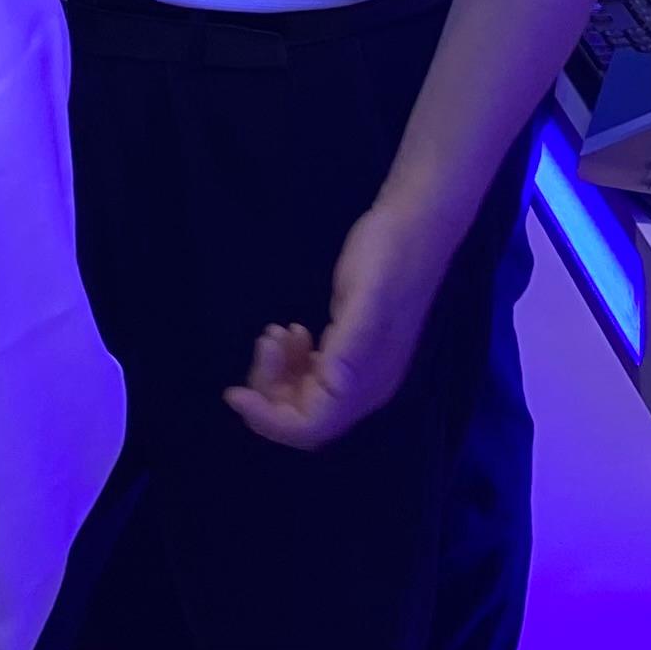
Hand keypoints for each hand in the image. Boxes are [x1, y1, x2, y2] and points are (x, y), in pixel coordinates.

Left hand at [223, 194, 462, 450]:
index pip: (312, 426)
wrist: (416, 223)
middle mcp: (365, 386)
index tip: (235, 393)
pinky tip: (291, 331)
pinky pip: (312, 375)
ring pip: (304, 397)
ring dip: (279, 375)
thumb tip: (335, 386)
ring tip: (274, 332)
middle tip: (264, 341)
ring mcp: (358, 369)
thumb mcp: (369, 293)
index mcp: (370, 382)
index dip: (269, 419)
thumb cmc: (391, 254)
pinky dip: (292, 362)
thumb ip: (353, 341)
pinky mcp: (351, 349)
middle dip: (271, 391)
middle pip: (303, 416)